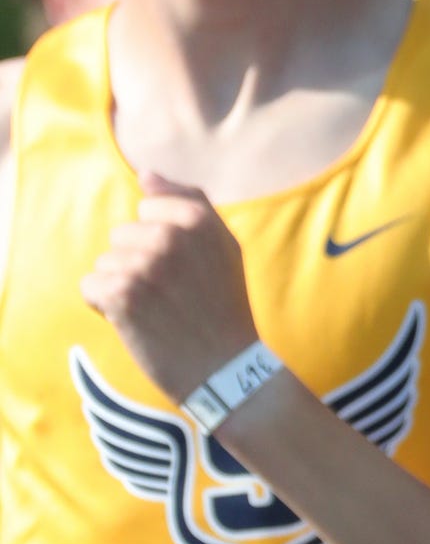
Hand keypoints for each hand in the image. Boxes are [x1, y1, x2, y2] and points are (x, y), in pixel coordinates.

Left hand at [80, 173, 260, 403]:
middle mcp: (170, 236)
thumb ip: (189, 202)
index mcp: (198, 218)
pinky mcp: (121, 295)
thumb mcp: (224, 246)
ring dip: (123, 287)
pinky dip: (106, 308)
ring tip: (158, 311)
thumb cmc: (222, 306)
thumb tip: (146, 174)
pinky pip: (90, 287)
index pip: (147, 209)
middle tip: (173, 296)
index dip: (161, 241)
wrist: (225, 369)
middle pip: (123, 235)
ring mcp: (144, 265)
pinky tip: (137, 323)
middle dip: (139, 264)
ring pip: (105, 262)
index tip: (187, 270)